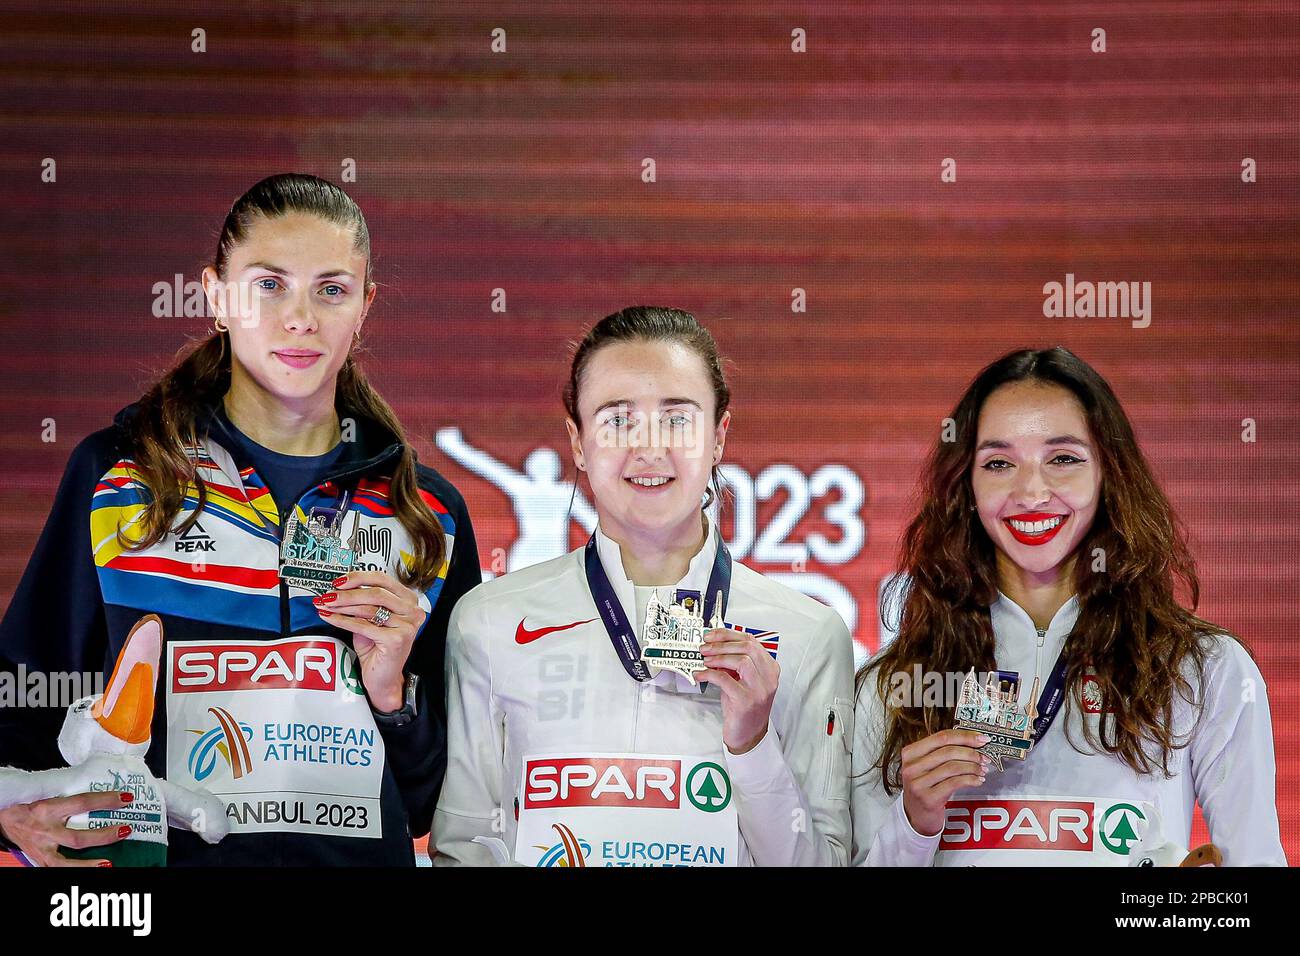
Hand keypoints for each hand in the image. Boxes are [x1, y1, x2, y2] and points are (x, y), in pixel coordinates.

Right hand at [0, 791, 134, 866]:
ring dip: (88, 864)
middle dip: (103, 836)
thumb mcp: (50, 796)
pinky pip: (57, 869)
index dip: (105, 801)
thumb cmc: (32, 805)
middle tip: (125, 830)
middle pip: (77, 838)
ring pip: (65, 862)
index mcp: (49, 809)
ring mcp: (42, 848)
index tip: (126, 798)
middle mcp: (45, 830)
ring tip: (109, 863)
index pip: (82, 803)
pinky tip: (92, 870)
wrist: (4, 819)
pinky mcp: (39, 860)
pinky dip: (75, 871)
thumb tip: (105, 795)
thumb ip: (73, 798)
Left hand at [315, 570, 426, 711]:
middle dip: (348, 593)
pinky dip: (343, 620)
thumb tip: (339, 588)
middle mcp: (412, 611)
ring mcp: (407, 626)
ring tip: (326, 605)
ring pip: (369, 608)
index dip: (359, 577)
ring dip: (342, 605)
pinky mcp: (397, 640)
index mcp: (408, 600)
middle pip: (376, 592)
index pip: (383, 579)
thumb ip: (362, 603)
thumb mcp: (370, 619)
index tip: (340, 581)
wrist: (383, 677)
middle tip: (329, 594)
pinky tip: (330, 617)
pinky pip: (363, 625)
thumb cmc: (377, 648)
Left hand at [697, 627, 779, 754]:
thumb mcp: (742, 680)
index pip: (751, 641)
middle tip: (706, 647)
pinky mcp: (746, 701)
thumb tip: (713, 647)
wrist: (748, 734)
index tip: (712, 635)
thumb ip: (733, 663)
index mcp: (769, 668)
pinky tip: (701, 674)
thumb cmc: (743, 706)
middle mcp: (768, 678)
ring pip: (741, 660)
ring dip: (718, 657)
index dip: (729, 635)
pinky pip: (726, 680)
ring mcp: (759, 690)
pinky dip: (710, 674)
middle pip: (747, 647)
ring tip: (705, 660)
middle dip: (722, 644)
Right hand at [899, 728, 989, 836]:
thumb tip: (971, 742)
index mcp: (910, 753)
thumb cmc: (924, 787)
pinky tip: (977, 780)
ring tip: (981, 769)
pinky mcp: (929, 798)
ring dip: (972, 767)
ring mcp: (918, 783)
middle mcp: (911, 767)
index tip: (980, 738)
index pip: (941, 737)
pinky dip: (970, 779)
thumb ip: (941, 752)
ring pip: (952, 767)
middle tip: (984, 757)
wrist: (915, 816)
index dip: (964, 736)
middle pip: (948, 751)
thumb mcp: (926, 766)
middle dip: (971, 753)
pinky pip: (955, 783)